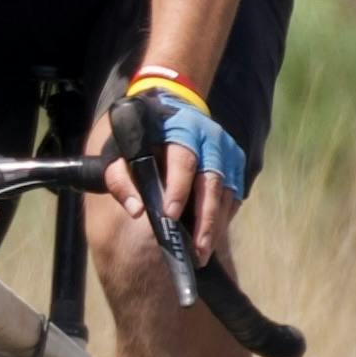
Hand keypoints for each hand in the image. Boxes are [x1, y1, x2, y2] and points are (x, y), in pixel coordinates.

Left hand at [99, 72, 242, 271]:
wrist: (175, 103)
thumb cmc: (144, 133)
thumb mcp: (122, 148)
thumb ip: (120, 177)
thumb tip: (136, 210)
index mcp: (180, 129)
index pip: (183, 160)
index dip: (178, 189)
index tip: (169, 216)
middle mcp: (209, 139)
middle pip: (211, 181)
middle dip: (204, 219)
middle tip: (197, 250)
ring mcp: (226, 151)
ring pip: (225, 192)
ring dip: (215, 225)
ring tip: (202, 252)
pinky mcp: (235, 163)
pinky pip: (232, 194)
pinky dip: (223, 216)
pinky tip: (211, 235)